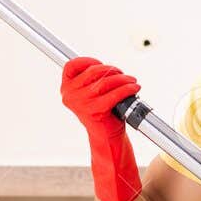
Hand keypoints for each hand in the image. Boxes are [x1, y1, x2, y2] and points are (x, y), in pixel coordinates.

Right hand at [61, 56, 141, 200]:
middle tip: (124, 76)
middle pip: (94, 71)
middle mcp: (70, 95)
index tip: (102, 65)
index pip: (72, 65)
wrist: (107, 139)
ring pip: (106, 81)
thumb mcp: (92, 93)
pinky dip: (127, 89)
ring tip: (132, 82)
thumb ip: (92, 79)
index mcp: (66, 89)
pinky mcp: (93, 110)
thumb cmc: (102, 114)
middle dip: (113, 71)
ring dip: (123, 79)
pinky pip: (114, 94)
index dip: (88, 61)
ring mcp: (80, 103)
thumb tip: (105, 66)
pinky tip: (134, 89)